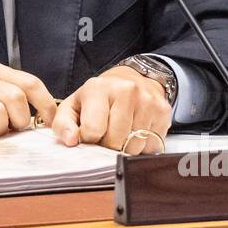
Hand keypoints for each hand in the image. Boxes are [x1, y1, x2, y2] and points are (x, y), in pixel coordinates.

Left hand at [53, 65, 171, 152]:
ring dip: (125, 148)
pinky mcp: (163, 111)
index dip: (89, 140)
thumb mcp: (74, 105)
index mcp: (98, 88)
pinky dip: (142, 146)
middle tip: (106, 135)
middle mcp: (126, 91)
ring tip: (121, 133)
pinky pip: (151, 146)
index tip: (89, 134)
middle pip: (115, 141)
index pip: (92, 130)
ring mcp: (147, 101)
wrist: (132, 79)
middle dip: (108, 146)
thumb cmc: (98, 97)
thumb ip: (63, 124)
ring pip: (134, 147)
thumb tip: (70, 141)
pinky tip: (136, 132)